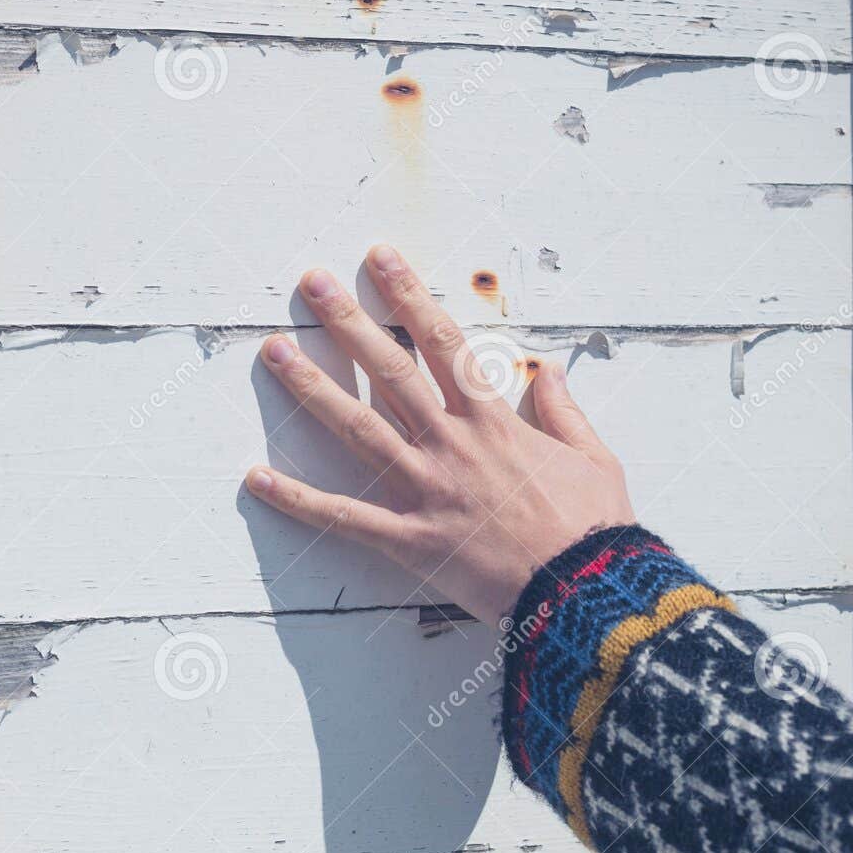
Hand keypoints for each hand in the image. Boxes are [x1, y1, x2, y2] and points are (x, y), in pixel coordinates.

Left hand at [245, 245, 635, 626]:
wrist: (587, 590)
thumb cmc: (595, 527)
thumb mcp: (594, 457)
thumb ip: (563, 411)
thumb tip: (549, 371)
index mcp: (493, 421)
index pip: (443, 344)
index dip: (408, 298)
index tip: (380, 261)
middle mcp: (453, 445)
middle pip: (391, 371)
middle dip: (348, 322)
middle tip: (310, 284)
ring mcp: (428, 490)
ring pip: (360, 428)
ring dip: (314, 388)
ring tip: (275, 352)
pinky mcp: (412, 541)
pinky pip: (346, 518)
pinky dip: (300, 501)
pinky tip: (257, 479)